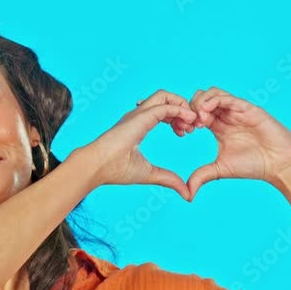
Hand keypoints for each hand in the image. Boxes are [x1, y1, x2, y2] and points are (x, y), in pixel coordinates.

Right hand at [75, 91, 200, 199]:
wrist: (98, 167)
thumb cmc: (116, 170)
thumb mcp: (150, 173)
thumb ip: (169, 179)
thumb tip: (187, 193)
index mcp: (138, 125)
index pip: (162, 111)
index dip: (177, 118)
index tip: (186, 133)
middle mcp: (139, 116)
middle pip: (165, 99)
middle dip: (183, 109)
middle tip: (193, 127)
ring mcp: (139, 114)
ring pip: (165, 96)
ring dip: (182, 105)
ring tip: (192, 121)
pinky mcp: (141, 116)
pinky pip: (165, 105)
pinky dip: (180, 109)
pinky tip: (188, 120)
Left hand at [156, 87, 290, 199]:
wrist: (279, 165)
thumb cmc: (254, 166)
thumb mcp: (220, 170)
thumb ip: (201, 176)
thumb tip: (186, 194)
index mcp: (218, 126)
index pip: (196, 112)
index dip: (186, 119)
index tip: (182, 132)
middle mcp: (226, 115)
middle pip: (201, 98)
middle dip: (190, 109)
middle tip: (189, 126)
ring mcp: (237, 110)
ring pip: (213, 94)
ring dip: (200, 103)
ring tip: (198, 120)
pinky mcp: (248, 109)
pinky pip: (228, 98)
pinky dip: (214, 102)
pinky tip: (207, 115)